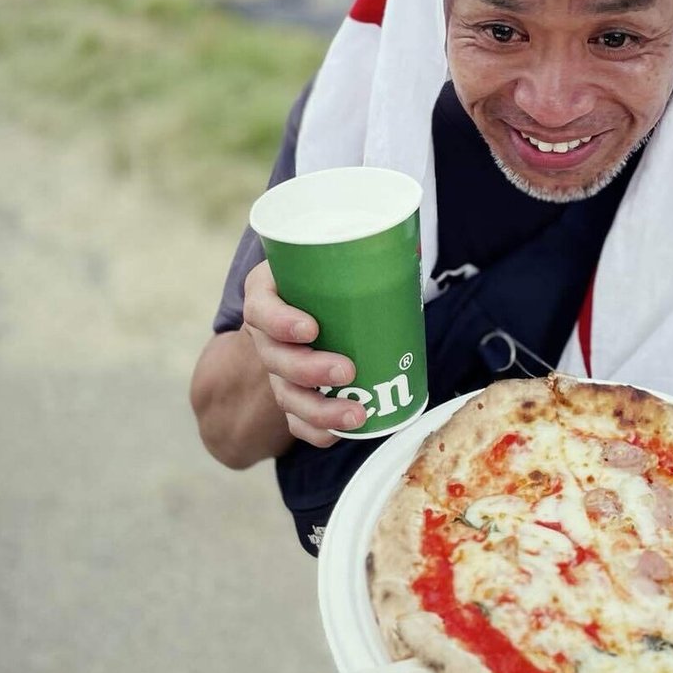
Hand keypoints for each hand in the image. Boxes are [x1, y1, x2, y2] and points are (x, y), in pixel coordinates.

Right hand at [241, 260, 366, 447]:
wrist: (310, 301)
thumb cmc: (325, 274)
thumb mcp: (330, 255)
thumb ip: (359, 248)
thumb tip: (411, 239)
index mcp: (268, 294)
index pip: (260, 309)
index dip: (280, 322)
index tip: (311, 329)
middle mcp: (266, 334)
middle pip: (275, 359)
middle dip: (309, 370)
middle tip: (347, 370)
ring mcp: (277, 368)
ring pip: (287, 395)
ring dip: (319, 410)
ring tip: (356, 415)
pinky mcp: (292, 393)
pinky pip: (297, 420)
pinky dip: (318, 431)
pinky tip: (344, 433)